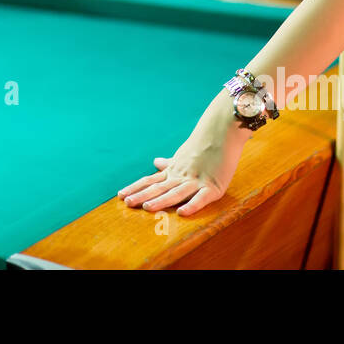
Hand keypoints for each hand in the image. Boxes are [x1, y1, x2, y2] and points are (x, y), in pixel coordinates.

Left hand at [118, 94, 248, 215]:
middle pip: (159, 187)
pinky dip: (192, 205)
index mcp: (174, 170)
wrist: (222, 130)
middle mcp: (181, 176)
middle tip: (127, 202)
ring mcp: (196, 181)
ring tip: (147, 207)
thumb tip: (156, 162)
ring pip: (175, 192)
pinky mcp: (213, 187)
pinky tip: (181, 213)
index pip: (150, 180)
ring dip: (161, 200)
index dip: (136, 188)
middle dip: (142, 195)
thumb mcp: (183, 154)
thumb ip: (170, 163)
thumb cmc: (203, 144)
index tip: (120, 195)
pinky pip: (201, 198)